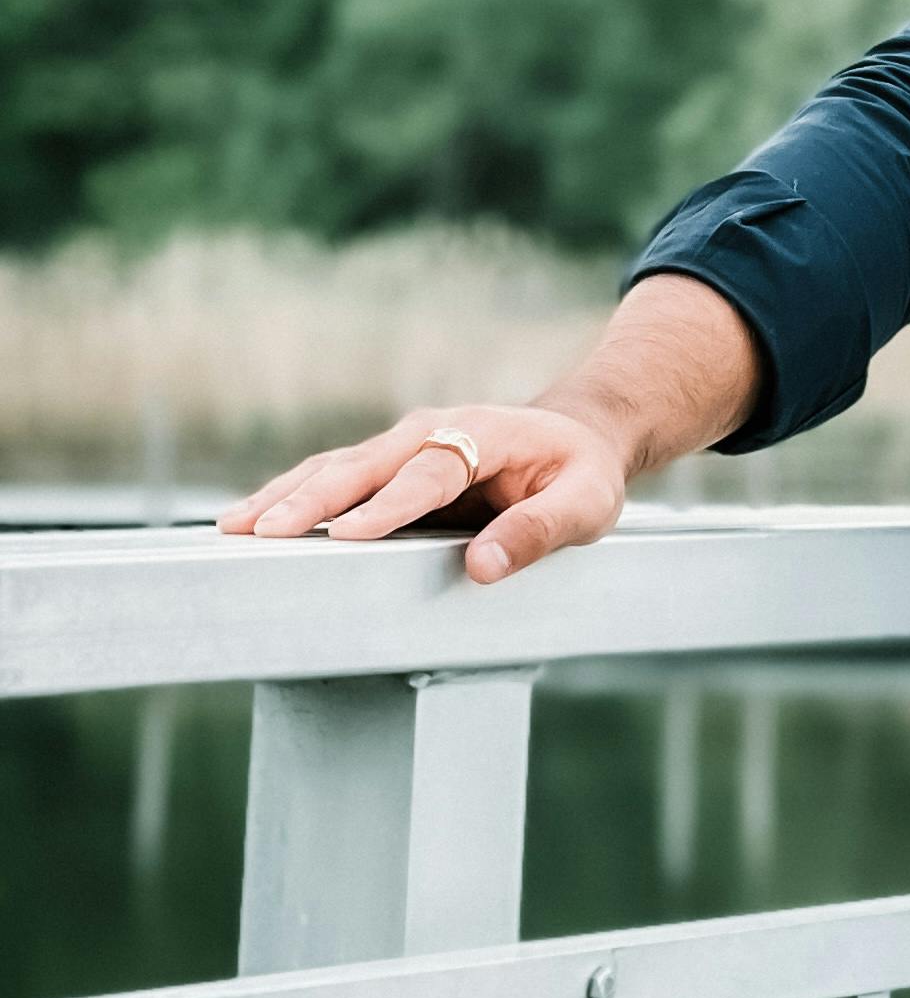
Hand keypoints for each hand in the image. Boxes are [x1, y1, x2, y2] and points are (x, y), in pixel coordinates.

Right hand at [221, 404, 632, 585]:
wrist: (574, 437)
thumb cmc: (581, 474)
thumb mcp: (586, 503)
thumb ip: (539, 532)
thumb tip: (482, 568)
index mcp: (486, 433)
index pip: (433, 469)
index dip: (392, 503)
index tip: (350, 533)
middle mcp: (435, 430)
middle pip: (367, 464)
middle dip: (314, 497)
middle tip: (265, 531)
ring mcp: (406, 445)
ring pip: (338, 468)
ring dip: (287, 495)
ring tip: (235, 528)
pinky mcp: (389, 467)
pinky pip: (336, 479)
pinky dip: (291, 496)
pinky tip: (249, 519)